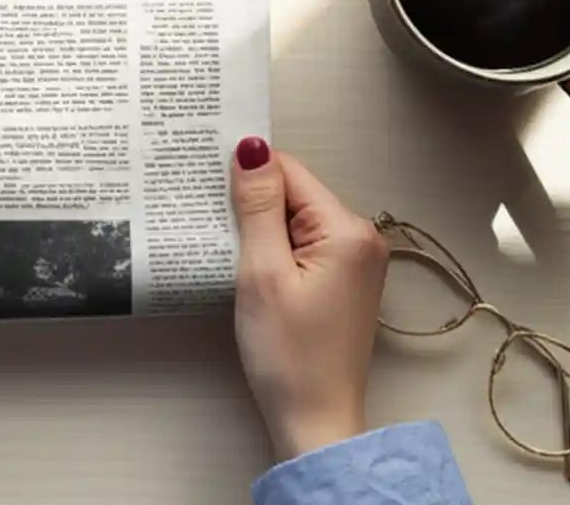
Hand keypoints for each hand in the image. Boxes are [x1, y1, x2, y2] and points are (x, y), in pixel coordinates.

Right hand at [231, 138, 389, 461]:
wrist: (315, 422)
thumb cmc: (288, 355)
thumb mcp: (262, 273)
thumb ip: (257, 207)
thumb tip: (252, 147)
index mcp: (348, 230)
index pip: (290, 173)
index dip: (247, 178)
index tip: (207, 190)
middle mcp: (362, 238)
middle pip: (294, 195)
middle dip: (252, 206)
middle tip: (211, 227)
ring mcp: (356, 263)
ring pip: (296, 222)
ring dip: (260, 231)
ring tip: (226, 252)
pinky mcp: (343, 284)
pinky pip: (304, 247)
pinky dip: (274, 252)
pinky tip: (250, 271)